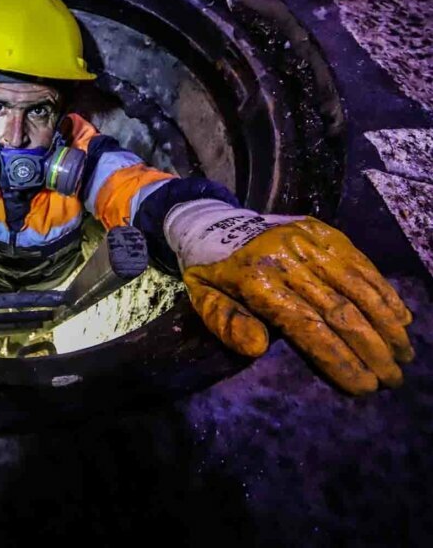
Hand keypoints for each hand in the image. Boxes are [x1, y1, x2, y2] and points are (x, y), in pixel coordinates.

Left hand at [165, 200, 413, 394]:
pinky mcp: (322, 230)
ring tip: (404, 354)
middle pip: (340, 310)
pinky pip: (360, 262)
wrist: (210, 220)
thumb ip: (226, 323)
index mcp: (256, 280)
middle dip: (372, 349)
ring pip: (358, 286)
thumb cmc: (210, 271)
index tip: (364, 387)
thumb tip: (258, 348)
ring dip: (387, 323)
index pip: (308, 327)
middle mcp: (288, 258)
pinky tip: (401, 316)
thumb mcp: (202, 299)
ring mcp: (308, 241)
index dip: (340, 359)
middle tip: (393, 379)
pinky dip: (383, 291)